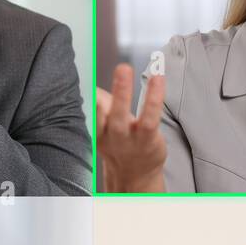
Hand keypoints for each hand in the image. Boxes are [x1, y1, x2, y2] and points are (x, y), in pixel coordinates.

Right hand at [95, 63, 166, 191]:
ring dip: (123, 92)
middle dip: (108, 91)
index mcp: (96, 131)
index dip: (87, 96)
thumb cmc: (121, 143)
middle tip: (117, 68)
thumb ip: (99, 105)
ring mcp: (129, 139)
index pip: (88, 112)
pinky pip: (150, 118)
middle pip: (103, 114)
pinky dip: (154, 97)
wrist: (135, 175)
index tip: (87, 77)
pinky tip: (158, 79)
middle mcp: (109, 136)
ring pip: (123, 116)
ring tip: (125, 68)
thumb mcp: (104, 127)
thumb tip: (92, 85)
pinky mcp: (147, 139)